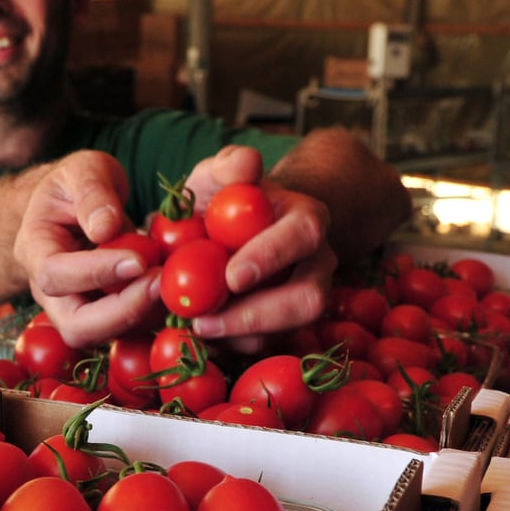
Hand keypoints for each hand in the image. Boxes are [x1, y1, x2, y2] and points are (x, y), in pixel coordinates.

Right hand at [13, 150, 160, 348]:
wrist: (75, 206)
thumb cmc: (76, 185)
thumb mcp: (82, 169)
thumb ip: (92, 192)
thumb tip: (105, 229)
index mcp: (35, 250)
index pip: (56, 275)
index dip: (96, 273)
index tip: (138, 260)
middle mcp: (50, 291)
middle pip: (76, 326)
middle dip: (123, 312)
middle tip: (162, 283)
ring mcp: (77, 308)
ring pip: (106, 335)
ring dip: (145, 313)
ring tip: (173, 277)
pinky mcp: (106, 315)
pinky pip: (129, 328)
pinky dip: (155, 312)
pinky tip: (174, 284)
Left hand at [186, 148, 335, 350]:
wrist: (234, 232)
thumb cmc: (227, 200)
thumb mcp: (221, 174)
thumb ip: (229, 164)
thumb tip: (247, 163)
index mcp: (306, 219)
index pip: (302, 235)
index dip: (270, 256)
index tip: (231, 277)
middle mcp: (317, 264)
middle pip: (308, 299)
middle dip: (257, 316)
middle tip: (205, 322)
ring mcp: (304, 298)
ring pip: (287, 331)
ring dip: (238, 337)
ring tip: (192, 331)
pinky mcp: (285, 327)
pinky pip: (266, 345)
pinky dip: (230, 347)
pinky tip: (197, 338)